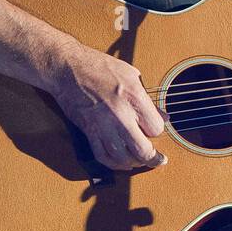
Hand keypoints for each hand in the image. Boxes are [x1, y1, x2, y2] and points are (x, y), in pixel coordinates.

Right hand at [48, 41, 166, 171]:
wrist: (67, 68)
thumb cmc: (99, 67)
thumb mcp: (132, 75)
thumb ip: (148, 100)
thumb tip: (164, 117)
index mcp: (134, 97)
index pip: (156, 128)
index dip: (158, 131)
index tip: (155, 129)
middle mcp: (120, 114)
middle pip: (142, 149)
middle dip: (153, 158)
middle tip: (158, 159)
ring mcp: (102, 125)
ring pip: (122, 157)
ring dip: (134, 163)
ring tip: (140, 161)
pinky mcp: (88, 131)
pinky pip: (102, 155)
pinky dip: (113, 164)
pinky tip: (121, 163)